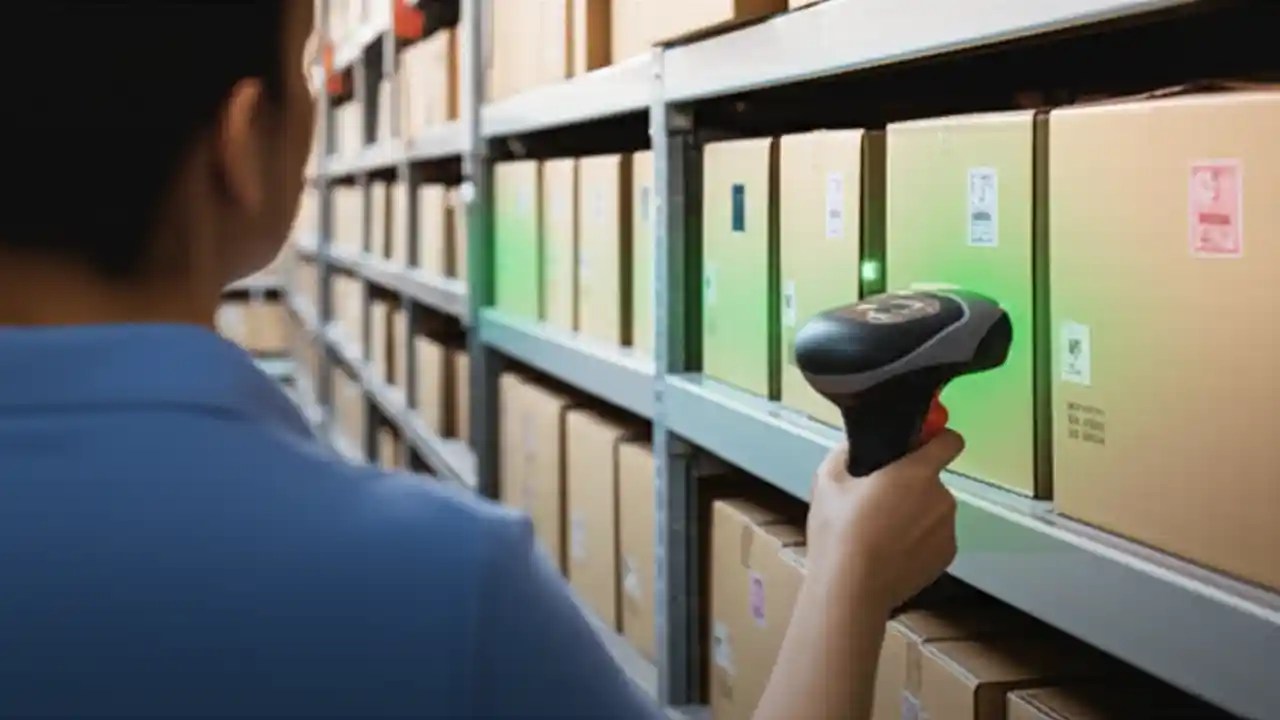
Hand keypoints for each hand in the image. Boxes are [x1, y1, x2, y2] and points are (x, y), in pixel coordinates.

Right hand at [804, 431, 963, 615]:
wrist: (851, 588)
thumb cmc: (839, 529)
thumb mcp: (828, 481)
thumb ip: (846, 454)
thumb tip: (854, 447)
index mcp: (918, 472)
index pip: (950, 441)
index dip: (937, 439)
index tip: (917, 448)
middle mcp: (942, 497)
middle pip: (932, 481)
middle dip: (912, 486)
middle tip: (878, 503)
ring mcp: (948, 530)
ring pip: (933, 511)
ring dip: (915, 515)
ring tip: (881, 535)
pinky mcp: (947, 558)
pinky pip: (935, 538)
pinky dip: (919, 542)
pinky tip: (891, 555)